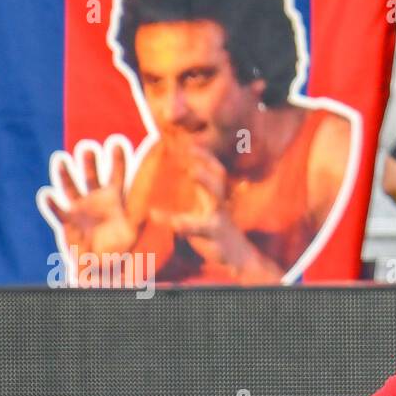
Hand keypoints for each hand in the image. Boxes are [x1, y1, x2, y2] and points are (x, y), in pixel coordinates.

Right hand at [39, 138, 136, 275]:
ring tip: (61, 160)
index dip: (119, 160)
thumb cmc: (122, 248)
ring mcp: (81, 209)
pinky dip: (52, 205)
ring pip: (71, 188)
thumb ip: (143, 216)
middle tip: (89, 148)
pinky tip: (47, 195)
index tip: (118, 143)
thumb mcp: (136, 231)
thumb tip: (158, 209)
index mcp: (116, 200)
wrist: (103, 267)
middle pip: (92, 176)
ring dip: (65, 175)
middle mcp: (97, 200)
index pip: (118, 175)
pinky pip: (58, 212)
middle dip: (90, 162)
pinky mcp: (67, 222)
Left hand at [148, 145, 282, 281]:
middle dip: (207, 159)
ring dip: (205, 181)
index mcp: (216, 196)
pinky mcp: (214, 235)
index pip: (213, 169)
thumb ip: (200, 190)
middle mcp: (220, 204)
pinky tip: (156, 214)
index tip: (186, 137)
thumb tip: (187, 169)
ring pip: (216, 197)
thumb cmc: (218, 232)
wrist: (239, 258)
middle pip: (219, 175)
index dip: (203, 153)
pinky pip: (195, 226)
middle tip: (190, 144)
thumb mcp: (209, 208)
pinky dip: (176, 221)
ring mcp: (219, 219)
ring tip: (191, 170)